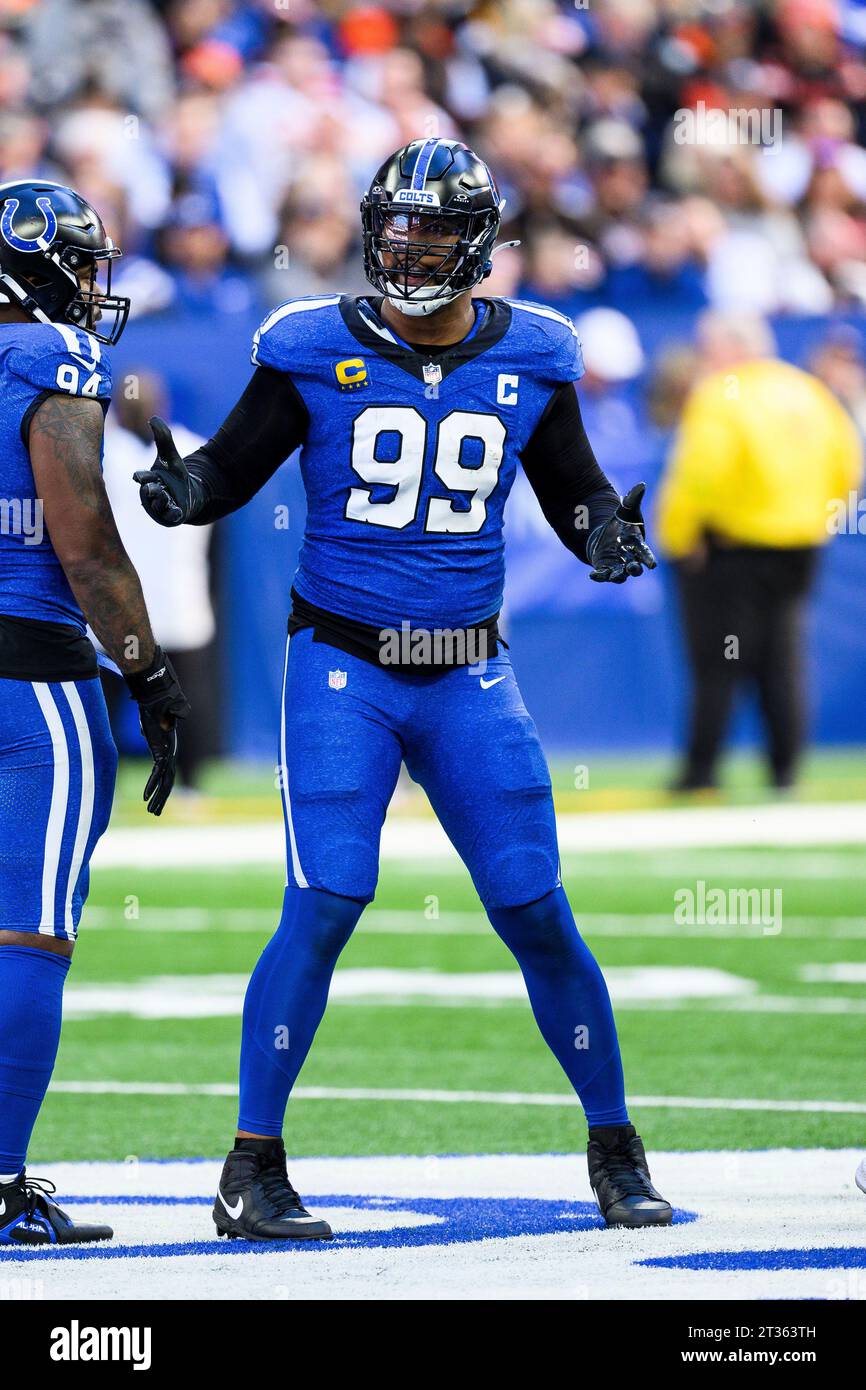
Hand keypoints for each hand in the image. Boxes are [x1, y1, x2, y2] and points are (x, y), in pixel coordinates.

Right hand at [124, 648, 190, 814]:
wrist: (156, 696)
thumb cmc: (152, 707)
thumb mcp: (149, 723)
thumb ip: (150, 729)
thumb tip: (146, 728)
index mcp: (166, 750)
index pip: (166, 774)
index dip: (161, 788)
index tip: (155, 800)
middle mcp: (169, 753)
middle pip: (168, 782)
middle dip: (162, 799)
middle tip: (155, 813)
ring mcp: (166, 753)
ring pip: (165, 781)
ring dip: (158, 798)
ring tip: (153, 812)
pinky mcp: (161, 750)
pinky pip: (158, 773)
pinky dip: (152, 786)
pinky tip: (146, 797)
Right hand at [133, 417, 194, 526]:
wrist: (189, 492)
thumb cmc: (174, 474)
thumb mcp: (170, 455)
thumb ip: (163, 438)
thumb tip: (154, 418)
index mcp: (150, 479)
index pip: (142, 477)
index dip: (141, 477)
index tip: (140, 476)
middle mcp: (153, 494)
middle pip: (149, 492)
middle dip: (150, 490)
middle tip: (152, 488)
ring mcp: (162, 506)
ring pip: (159, 505)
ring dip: (161, 501)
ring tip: (166, 496)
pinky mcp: (173, 514)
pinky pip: (171, 516)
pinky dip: (173, 514)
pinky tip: (177, 511)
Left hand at [588, 482, 656, 583]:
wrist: (606, 533)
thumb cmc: (621, 523)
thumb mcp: (626, 509)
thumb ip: (633, 499)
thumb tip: (641, 485)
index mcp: (637, 546)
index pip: (646, 554)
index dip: (649, 559)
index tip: (653, 565)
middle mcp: (630, 559)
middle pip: (635, 568)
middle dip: (635, 569)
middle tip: (634, 568)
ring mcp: (618, 566)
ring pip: (620, 575)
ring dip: (617, 576)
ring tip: (613, 576)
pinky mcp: (605, 568)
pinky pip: (603, 574)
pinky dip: (599, 576)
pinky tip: (592, 575)